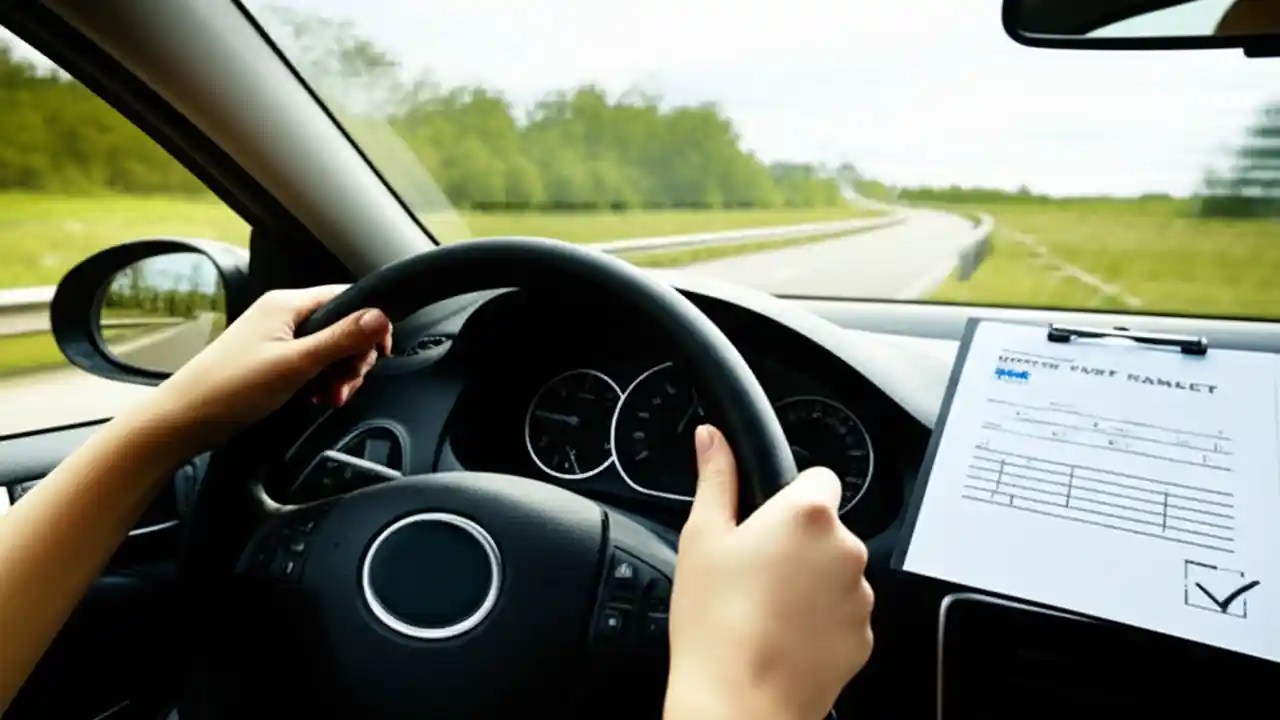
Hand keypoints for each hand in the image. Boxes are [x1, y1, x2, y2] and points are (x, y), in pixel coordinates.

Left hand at [145, 285, 392, 454]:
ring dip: (337, 375)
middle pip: (342, 327)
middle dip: (352, 359)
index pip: (347, 299)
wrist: (185, 419)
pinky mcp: (272, 361)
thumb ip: (341, 339)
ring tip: (329, 398)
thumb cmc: (230, 388)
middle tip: (345, 387)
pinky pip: (311, 364)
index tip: (380, 354)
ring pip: (328, 349)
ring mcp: (276, 339)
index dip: (370, 326)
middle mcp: (282, 316)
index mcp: (287, 305)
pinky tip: (315, 399)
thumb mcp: (296, 364)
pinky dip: (320, 382)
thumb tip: (381, 316)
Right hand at [665, 425, 873, 719]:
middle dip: (797, 543)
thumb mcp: (702, 538)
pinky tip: (782, 635)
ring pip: (835, 572)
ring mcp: (860, 596)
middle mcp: (845, 549)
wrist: (739, 702)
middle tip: (753, 571)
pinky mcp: (863, 636)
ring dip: (811, 582)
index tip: (764, 521)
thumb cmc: (716, 624)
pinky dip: (820, 620)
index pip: (817, 477)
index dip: (788, 497)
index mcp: (807, 514)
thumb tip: (713, 439)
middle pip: (826, 528)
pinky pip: (842, 614)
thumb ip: (715, 478)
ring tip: (764, 609)